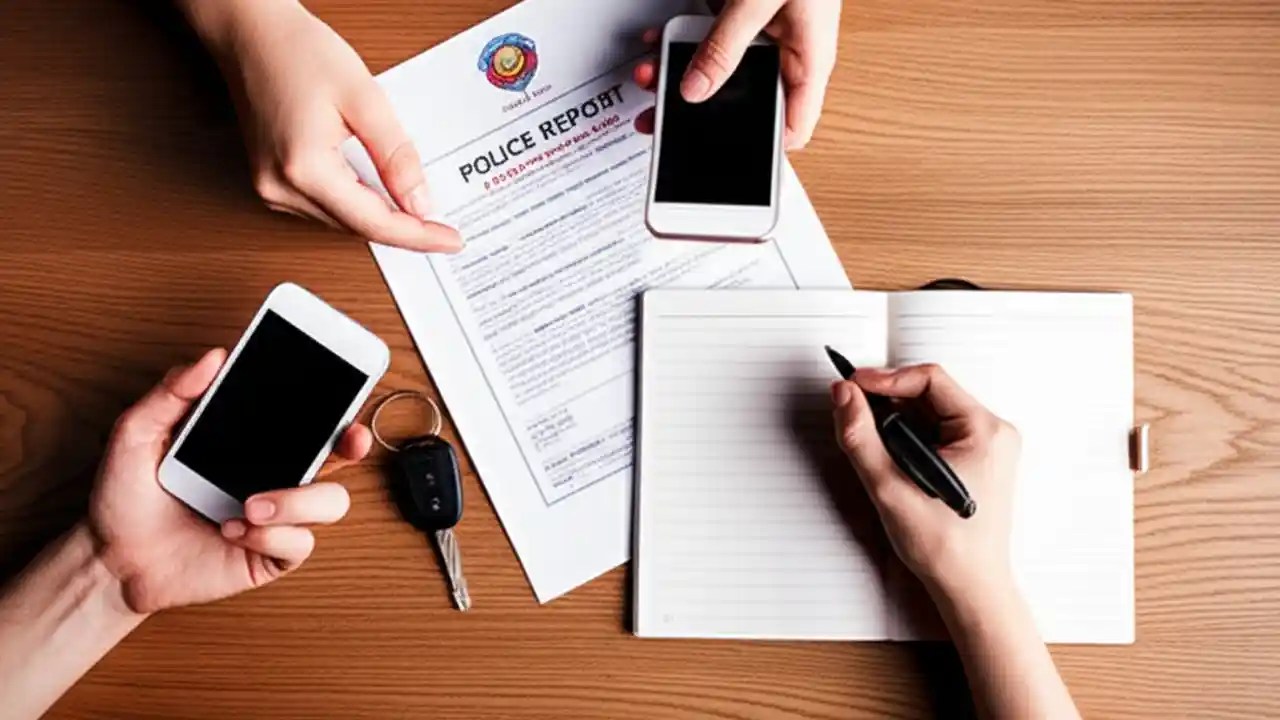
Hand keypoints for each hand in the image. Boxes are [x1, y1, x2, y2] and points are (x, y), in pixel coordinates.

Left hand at [89, 349, 371, 613]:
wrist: (113, 560)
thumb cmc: (127, 498)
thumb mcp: (137, 434)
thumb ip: (172, 392)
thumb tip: (212, 358)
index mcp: (252, 443)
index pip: (306, 417)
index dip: (337, 403)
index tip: (346, 384)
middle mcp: (273, 476)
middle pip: (339, 456)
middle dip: (354, 444)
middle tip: (348, 441)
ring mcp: (277, 516)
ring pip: (332, 502)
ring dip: (298, 500)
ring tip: (250, 505)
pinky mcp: (272, 555)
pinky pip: (301, 543)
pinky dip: (270, 536)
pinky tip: (234, 531)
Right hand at [187, 0, 461, 251]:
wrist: (251, 34)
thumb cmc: (297, 52)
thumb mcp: (364, 99)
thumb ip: (396, 156)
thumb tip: (419, 202)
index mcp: (304, 169)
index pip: (373, 223)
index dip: (417, 235)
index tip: (449, 240)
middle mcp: (280, 188)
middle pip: (357, 228)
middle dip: (403, 229)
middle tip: (443, 228)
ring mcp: (271, 188)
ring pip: (341, 222)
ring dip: (379, 218)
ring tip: (417, 211)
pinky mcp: (271, 182)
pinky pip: (324, 208)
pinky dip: (356, 205)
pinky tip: (379, 194)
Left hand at [633, 0, 840, 147]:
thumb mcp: (759, 3)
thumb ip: (726, 47)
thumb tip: (694, 91)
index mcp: (808, 61)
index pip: (792, 128)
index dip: (762, 152)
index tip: (721, 163)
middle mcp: (786, 52)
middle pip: (741, 101)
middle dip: (698, 111)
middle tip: (661, 121)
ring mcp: (762, 31)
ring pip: (717, 70)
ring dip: (678, 74)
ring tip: (648, 76)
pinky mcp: (740, 11)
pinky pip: (707, 37)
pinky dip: (678, 40)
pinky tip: (657, 42)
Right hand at [830, 364, 1020, 599]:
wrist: (970, 586)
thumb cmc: (947, 548)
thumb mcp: (890, 489)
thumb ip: (861, 437)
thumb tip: (844, 397)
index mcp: (984, 432)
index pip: (929, 380)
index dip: (885, 378)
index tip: (852, 386)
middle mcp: (993, 433)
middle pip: (929, 393)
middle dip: (887, 400)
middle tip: (853, 411)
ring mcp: (987, 445)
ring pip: (930, 411)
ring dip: (896, 420)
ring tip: (871, 442)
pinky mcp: (976, 458)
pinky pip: (937, 429)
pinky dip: (908, 436)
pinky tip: (891, 456)